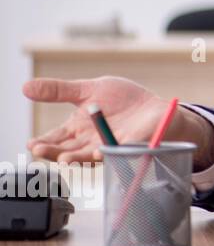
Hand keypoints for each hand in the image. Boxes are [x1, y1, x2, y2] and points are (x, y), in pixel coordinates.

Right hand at [23, 76, 213, 168]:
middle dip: (52, 152)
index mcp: (78, 128)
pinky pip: (116, 152)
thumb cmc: (123, 100)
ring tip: (62, 158)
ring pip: (87, 156)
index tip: (32, 143)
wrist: (154, 106)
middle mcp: (90, 141)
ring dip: (74, 158)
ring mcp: (109, 146)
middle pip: (66, 150)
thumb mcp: (88, 89)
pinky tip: (97, 152)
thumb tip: (26, 86)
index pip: (55, 139)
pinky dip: (107, 152)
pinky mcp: (129, 147)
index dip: (43, 142)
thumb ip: (59, 90)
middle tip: (39, 150)